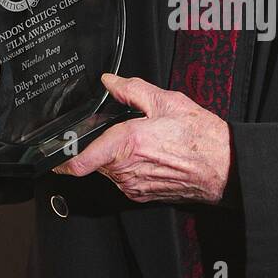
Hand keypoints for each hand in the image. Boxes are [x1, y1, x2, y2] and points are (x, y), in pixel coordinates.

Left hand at [52, 73, 231, 203]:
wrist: (224, 167)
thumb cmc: (200, 136)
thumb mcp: (166, 101)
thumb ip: (131, 90)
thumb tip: (109, 82)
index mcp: (126, 144)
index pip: (78, 162)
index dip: (60, 158)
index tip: (52, 154)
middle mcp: (125, 170)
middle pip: (93, 160)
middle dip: (99, 145)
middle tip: (119, 129)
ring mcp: (133, 185)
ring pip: (108, 170)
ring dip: (115, 156)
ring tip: (142, 141)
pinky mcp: (142, 194)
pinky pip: (123, 179)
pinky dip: (128, 167)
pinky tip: (150, 155)